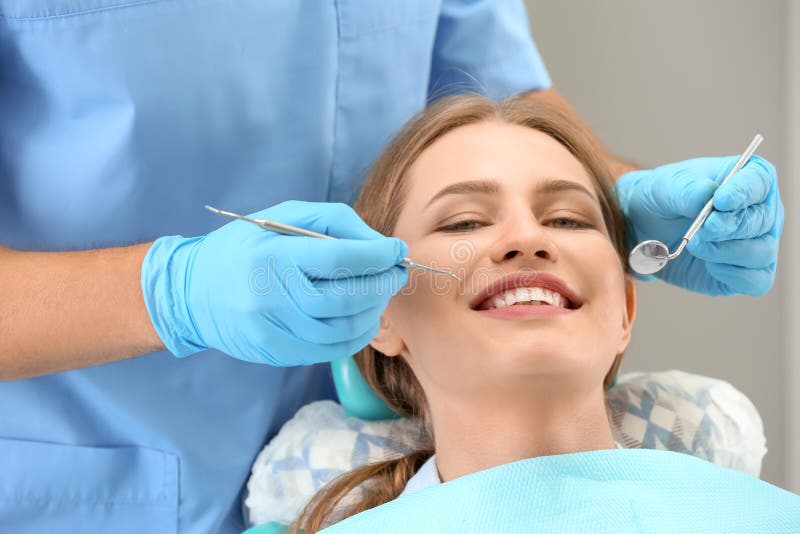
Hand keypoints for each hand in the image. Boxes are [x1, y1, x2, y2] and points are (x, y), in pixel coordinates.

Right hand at [141, 201, 407, 364]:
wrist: (194, 291)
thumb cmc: (247, 246)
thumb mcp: (284, 217)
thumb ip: (335, 222)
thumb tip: (381, 246)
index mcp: (273, 256)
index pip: (339, 259)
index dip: (377, 256)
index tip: (398, 251)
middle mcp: (271, 296)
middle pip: (346, 298)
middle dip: (382, 285)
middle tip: (395, 273)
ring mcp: (273, 330)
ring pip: (342, 329)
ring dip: (373, 312)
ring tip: (379, 294)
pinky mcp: (276, 353)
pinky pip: (329, 350)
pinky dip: (355, 336)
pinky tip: (362, 319)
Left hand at [614, 155, 782, 295]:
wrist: (646, 227)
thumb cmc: (665, 198)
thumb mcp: (668, 187)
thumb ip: (688, 189)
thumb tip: (708, 194)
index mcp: (747, 178)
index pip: (760, 181)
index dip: (744, 192)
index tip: (720, 201)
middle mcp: (760, 211)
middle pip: (761, 221)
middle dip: (729, 227)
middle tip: (701, 230)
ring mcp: (757, 243)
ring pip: (761, 253)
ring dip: (725, 252)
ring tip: (695, 245)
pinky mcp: (745, 273)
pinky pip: (755, 281)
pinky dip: (731, 275)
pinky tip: (708, 265)